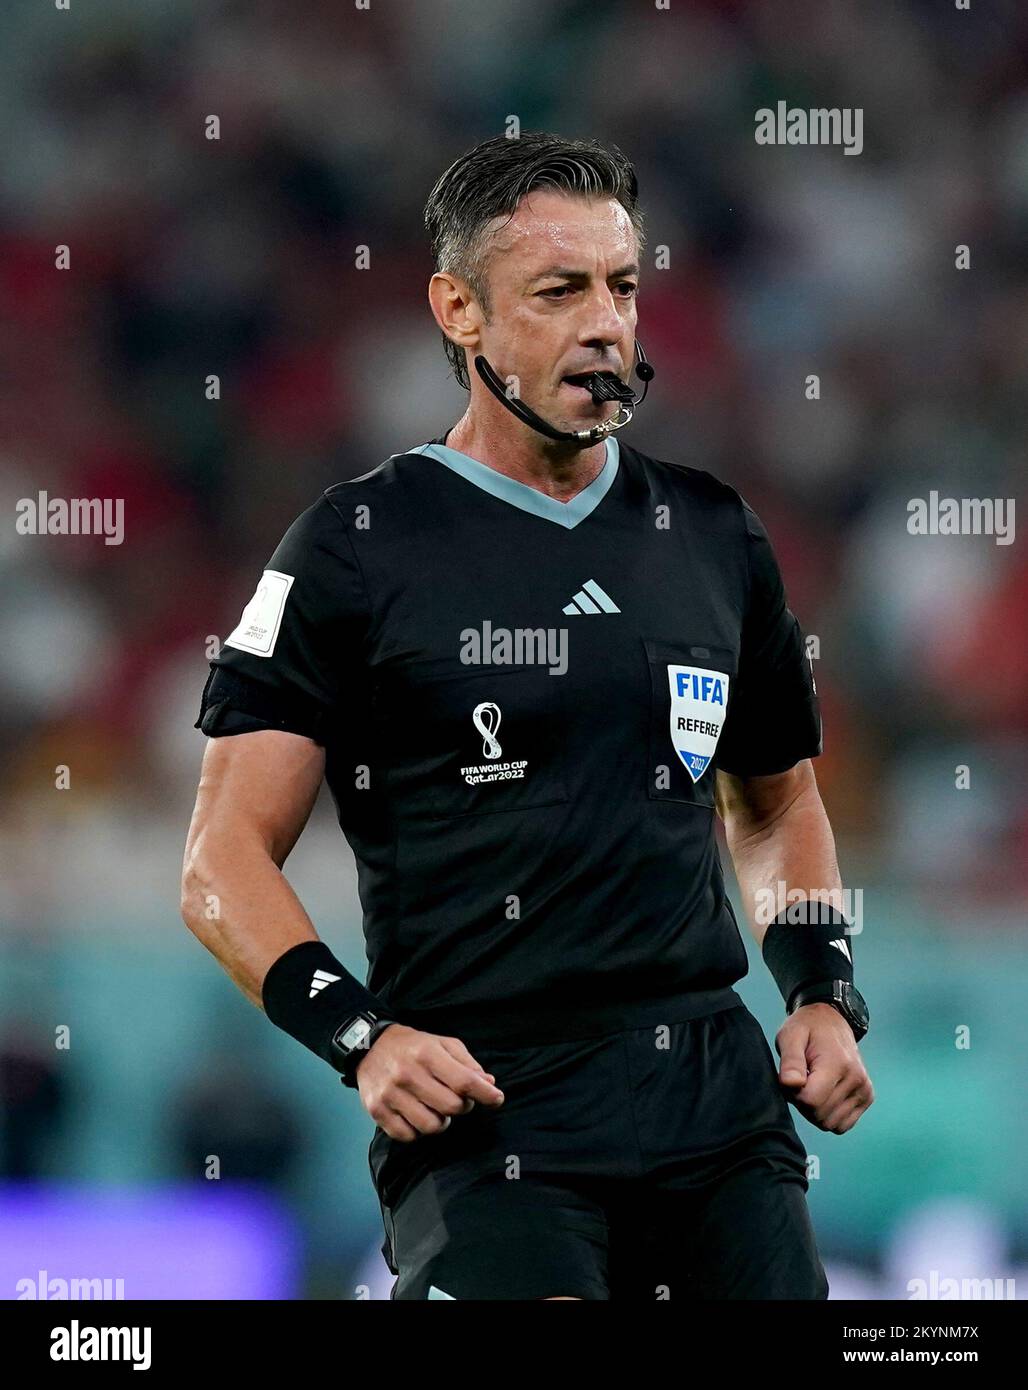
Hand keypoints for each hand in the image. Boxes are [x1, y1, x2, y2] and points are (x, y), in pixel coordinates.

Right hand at [355, 1024, 504, 1140]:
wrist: (369, 1046)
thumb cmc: (413, 1046)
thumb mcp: (442, 1044)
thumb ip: (467, 1063)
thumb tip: (489, 1084)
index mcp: (427, 1054)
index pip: (463, 1081)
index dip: (485, 1094)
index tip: (497, 1099)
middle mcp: (407, 1074)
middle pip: (451, 1107)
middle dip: (462, 1107)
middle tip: (458, 1100)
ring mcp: (390, 1094)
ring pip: (431, 1126)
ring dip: (441, 1121)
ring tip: (436, 1109)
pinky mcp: (377, 1111)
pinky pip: (407, 1135)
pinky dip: (417, 1131)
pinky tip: (417, 1115)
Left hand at [775, 1003, 873, 1132]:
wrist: (832, 1020)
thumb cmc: (807, 1028)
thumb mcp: (790, 1036)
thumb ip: (790, 1061)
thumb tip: (790, 1085)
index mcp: (837, 1063)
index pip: (811, 1101)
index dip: (794, 1095)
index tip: (792, 1080)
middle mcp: (856, 1079)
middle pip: (820, 1115)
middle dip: (804, 1104)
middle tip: (801, 1082)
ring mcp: (864, 1090)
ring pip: (831, 1124)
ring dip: (816, 1112)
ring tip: (812, 1086)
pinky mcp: (867, 1097)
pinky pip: (843, 1125)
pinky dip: (830, 1116)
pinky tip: (825, 1095)